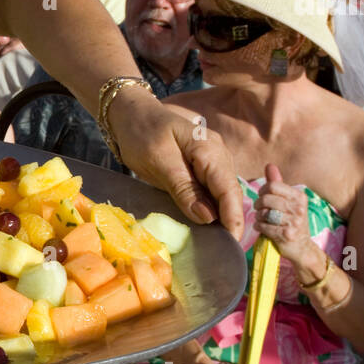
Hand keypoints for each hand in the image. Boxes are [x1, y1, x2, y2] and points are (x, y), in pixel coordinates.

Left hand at [109, 91, 244, 238]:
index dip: (233, 217)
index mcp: (209, 148)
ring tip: (219, 242)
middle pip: (229, 192)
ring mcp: (212, 158)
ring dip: (222, 216)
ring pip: (222, 192)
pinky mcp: (202, 166)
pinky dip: (210, 206)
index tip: (233, 243)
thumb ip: (183, 188)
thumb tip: (208, 217)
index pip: (228, 188)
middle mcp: (217, 153)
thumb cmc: (141, 132)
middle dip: (230, 220)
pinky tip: (207, 225)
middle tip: (226, 250)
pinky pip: (211, 188)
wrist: (130, 112)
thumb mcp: (158, 160)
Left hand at [254, 163, 319, 265]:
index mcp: (299, 196)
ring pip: (264, 213)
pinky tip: (263, 228)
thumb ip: (277, 183)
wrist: (302, 247)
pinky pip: (263, 226)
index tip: (262, 197)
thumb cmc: (291, 221)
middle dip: (258, 205)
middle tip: (260, 210)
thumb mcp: (288, 201)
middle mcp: (299, 208)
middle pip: (266, 199)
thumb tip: (269, 165)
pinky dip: (259, 227)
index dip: (262, 191)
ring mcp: (294, 222)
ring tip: (263, 219)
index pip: (272, 186)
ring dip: (259, 217)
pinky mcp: (287, 235)